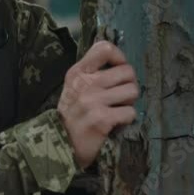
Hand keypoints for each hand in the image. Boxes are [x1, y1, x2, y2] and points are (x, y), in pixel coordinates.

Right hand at [57, 41, 138, 169]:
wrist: (60, 146)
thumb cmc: (72, 115)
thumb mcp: (74, 87)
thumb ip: (92, 73)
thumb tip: (120, 62)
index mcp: (78, 72)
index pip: (105, 48)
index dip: (120, 57)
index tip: (118, 70)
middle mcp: (85, 83)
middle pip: (127, 71)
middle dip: (129, 85)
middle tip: (121, 96)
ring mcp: (94, 101)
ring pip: (132, 91)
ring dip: (129, 103)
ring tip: (118, 109)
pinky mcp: (102, 119)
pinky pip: (130, 112)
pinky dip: (127, 119)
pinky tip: (116, 123)